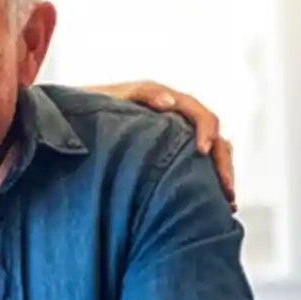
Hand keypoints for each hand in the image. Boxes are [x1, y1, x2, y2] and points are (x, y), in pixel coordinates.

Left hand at [86, 80, 234, 209]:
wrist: (74, 121)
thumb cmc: (93, 108)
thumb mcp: (114, 96)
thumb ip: (143, 95)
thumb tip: (170, 102)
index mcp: (167, 102)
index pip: (199, 114)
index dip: (206, 131)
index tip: (202, 151)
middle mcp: (177, 119)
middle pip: (214, 139)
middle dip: (222, 164)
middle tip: (225, 190)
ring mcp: (176, 138)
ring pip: (212, 155)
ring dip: (221, 177)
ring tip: (226, 203)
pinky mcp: (171, 156)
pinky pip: (198, 168)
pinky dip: (208, 184)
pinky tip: (213, 205)